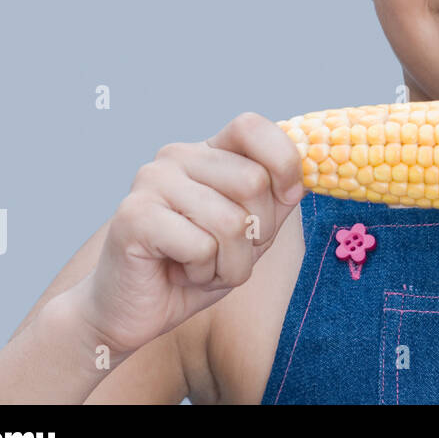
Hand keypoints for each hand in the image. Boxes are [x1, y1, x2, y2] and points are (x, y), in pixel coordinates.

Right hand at [75, 112, 304, 355]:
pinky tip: (179, 273)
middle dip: (257, 234)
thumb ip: (276, 198)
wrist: (132, 311)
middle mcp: (177, 156)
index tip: (288, 196)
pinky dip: (203, 273)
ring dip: (231, 263)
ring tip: (203, 267)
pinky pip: (202, 246)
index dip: (283, 162)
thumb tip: (306, 176)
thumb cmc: (195, 268)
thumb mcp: (252, 231)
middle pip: (253, 182)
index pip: (253, 127)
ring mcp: (151, 181)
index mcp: (207, 152)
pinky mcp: (134, 216)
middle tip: (228, 252)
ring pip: (232, 222)